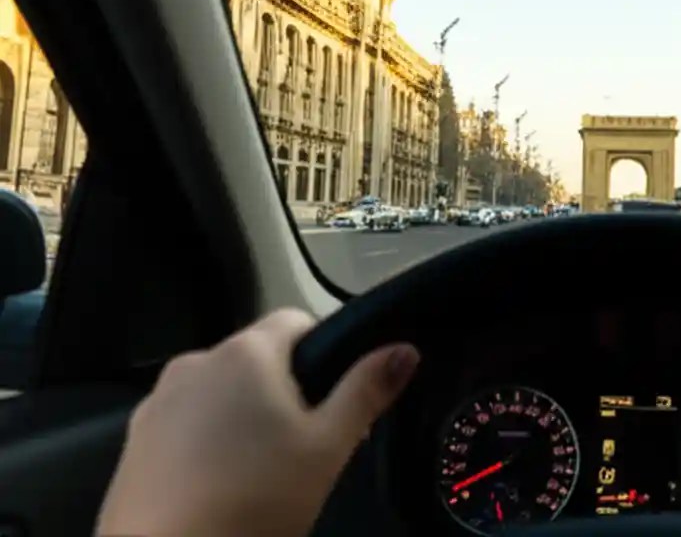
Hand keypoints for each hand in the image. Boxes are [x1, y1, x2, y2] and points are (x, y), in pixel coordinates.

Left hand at [96, 309, 419, 536]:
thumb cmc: (256, 499)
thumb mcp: (327, 447)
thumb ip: (366, 391)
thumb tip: (404, 349)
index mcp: (246, 353)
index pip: (297, 321)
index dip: (323, 356)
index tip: (332, 404)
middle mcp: (195, 362)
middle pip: (257, 360)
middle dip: (283, 392)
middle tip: (303, 447)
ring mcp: (157, 401)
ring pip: (219, 394)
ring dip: (241, 417)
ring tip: (257, 474)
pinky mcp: (135, 441)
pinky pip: (185, 425)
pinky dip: (205, 443)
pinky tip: (219, 487)